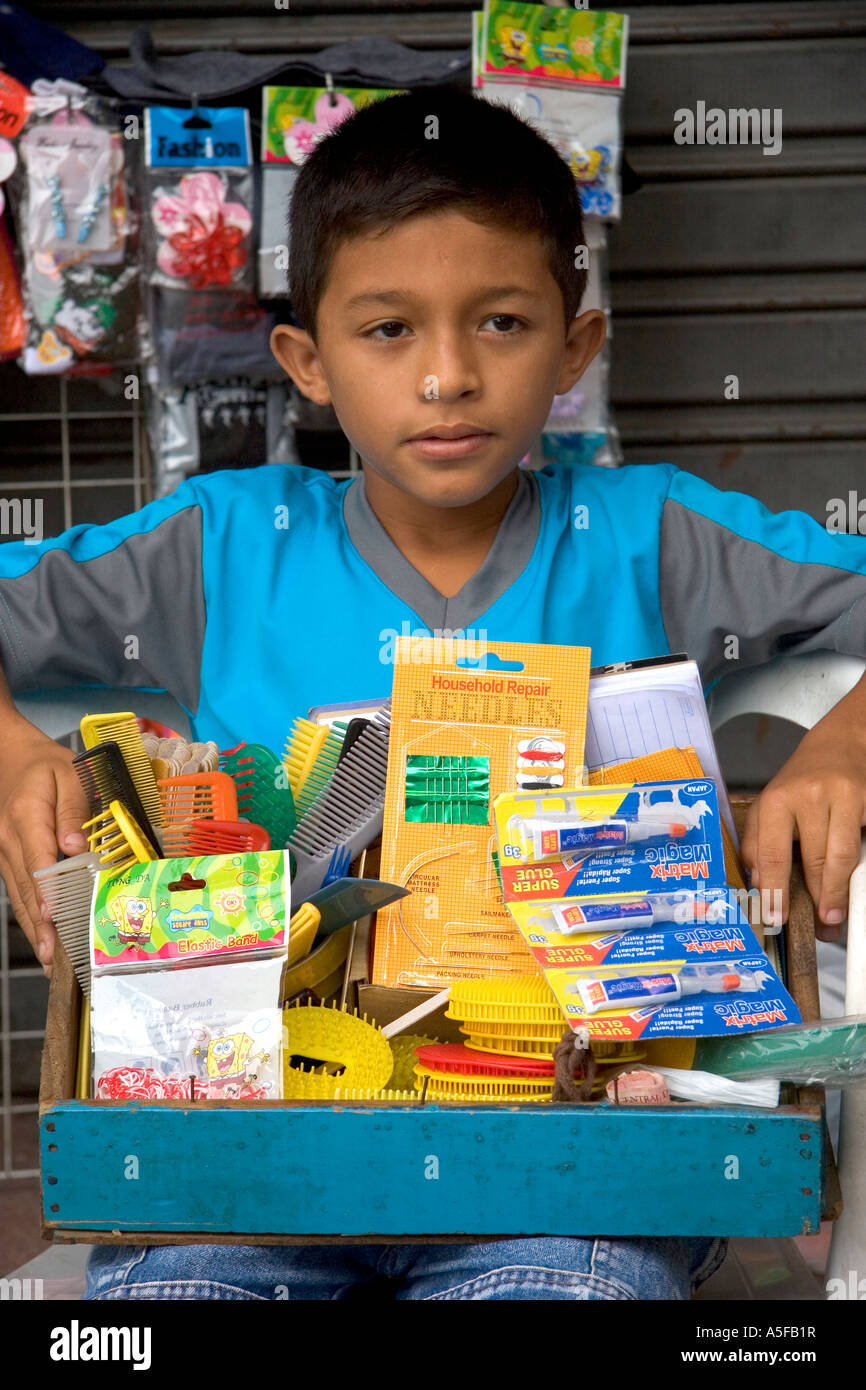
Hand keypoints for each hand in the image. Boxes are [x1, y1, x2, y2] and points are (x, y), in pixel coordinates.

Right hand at [0, 719, 90, 973]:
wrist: (9, 756)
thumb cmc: (45, 765)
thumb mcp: (68, 773)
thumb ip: (74, 809)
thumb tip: (78, 847)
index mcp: (27, 816)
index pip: (38, 861)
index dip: (47, 893)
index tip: (54, 918)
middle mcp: (10, 840)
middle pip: (26, 889)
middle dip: (42, 926)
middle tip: (57, 958)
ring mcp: (4, 852)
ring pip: (19, 896)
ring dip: (35, 929)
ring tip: (52, 961)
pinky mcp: (8, 859)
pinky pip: (17, 891)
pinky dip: (30, 917)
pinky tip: (43, 938)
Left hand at [741, 695, 865, 940]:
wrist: (842, 742)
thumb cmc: (802, 779)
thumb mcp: (768, 804)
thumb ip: (757, 842)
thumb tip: (758, 883)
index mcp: (776, 799)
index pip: (772, 854)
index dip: (776, 890)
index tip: (778, 916)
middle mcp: (810, 796)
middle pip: (815, 861)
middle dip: (817, 898)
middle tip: (818, 924)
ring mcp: (845, 797)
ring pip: (843, 857)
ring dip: (840, 891)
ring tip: (835, 914)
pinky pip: (864, 845)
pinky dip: (859, 868)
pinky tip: (854, 883)